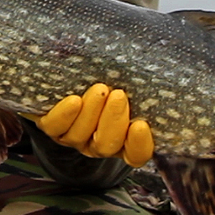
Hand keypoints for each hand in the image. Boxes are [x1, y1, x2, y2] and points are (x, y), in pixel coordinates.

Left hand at [31, 83, 153, 167]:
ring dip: (92, 112)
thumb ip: (142, 80)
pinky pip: (55, 128)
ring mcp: (73, 136)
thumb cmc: (102, 75)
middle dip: (114, 122)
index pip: (136, 154)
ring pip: (81, 137)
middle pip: (108, 146)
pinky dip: (65, 115)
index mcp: (122, 138)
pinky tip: (74, 100)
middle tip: (119, 95)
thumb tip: (165, 60)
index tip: (141, 124)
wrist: (57, 73)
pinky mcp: (49, 126)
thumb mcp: (126, 78)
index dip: (140, 145)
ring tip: (99, 89)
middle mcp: (97, 141)